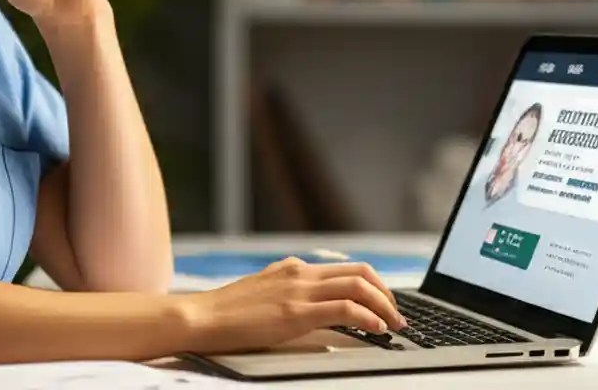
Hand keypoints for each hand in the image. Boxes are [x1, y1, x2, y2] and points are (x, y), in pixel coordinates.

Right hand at [175, 257, 407, 354]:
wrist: (201, 316)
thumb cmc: (227, 312)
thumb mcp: (263, 292)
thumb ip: (288, 291)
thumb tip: (311, 302)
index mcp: (293, 268)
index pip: (345, 269)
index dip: (372, 285)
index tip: (383, 303)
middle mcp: (300, 272)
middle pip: (360, 272)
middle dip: (386, 293)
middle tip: (397, 314)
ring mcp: (299, 290)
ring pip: (358, 286)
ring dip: (384, 305)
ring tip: (394, 324)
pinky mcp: (296, 312)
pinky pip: (345, 309)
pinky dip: (368, 317)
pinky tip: (376, 329)